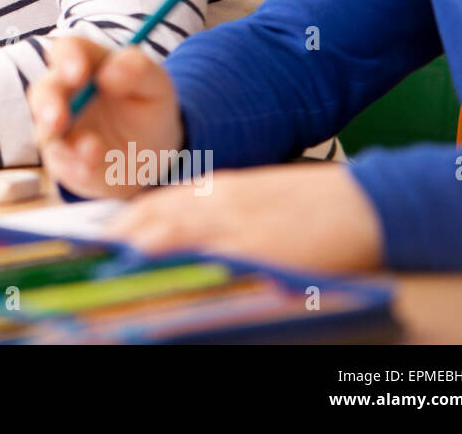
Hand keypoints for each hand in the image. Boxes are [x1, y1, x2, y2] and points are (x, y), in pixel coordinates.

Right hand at [27, 36, 181, 197]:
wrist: (152, 153)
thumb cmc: (148, 107)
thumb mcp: (156, 85)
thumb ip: (138, 69)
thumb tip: (109, 72)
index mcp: (85, 64)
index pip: (66, 50)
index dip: (67, 58)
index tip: (78, 73)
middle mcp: (64, 93)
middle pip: (44, 91)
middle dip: (48, 103)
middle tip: (58, 118)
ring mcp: (60, 128)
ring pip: (46, 131)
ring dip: (64, 141)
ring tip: (92, 149)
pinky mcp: (63, 158)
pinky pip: (61, 163)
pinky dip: (74, 167)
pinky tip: (91, 168)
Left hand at [106, 163, 385, 271]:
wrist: (369, 202)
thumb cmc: (319, 206)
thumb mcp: (259, 199)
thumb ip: (219, 214)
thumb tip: (183, 234)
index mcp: (219, 190)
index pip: (155, 204)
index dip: (125, 224)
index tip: (103, 239)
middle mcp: (219, 201)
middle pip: (153, 217)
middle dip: (119, 237)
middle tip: (92, 256)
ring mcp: (236, 223)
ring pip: (169, 232)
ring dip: (135, 248)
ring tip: (106, 264)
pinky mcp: (257, 246)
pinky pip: (205, 255)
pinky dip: (176, 262)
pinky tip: (155, 271)